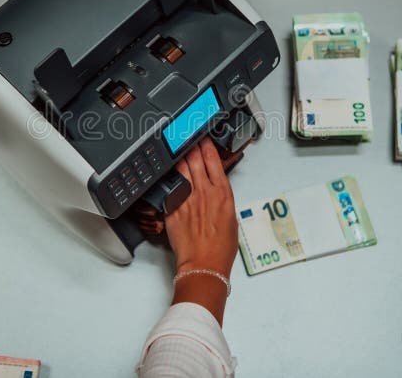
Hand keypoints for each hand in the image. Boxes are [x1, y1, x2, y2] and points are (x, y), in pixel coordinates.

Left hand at [166, 137, 237, 277]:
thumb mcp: (231, 217)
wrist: (204, 263)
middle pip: (195, 159)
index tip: (205, 139)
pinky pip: (170, 187)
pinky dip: (171, 178)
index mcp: (222, 193)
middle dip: (191, 146)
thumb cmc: (220, 247)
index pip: (213, 160)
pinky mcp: (173, 208)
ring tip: (178, 151)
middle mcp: (204, 192)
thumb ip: (222, 199)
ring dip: (180, 157)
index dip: (207, 146)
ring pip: (180, 168)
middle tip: (189, 139)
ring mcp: (187, 198)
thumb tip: (216, 191)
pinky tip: (170, 174)